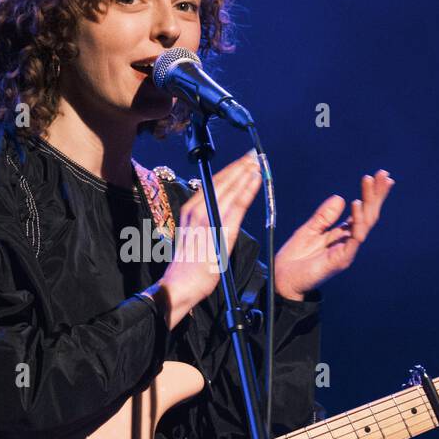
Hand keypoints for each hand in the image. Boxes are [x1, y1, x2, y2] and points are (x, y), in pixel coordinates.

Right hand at [155, 149, 262, 327]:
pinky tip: (255, 180)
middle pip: (222, 181)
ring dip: (245, 173)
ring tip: (257, 163)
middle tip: (253, 155)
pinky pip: (237, 204)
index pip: (212, 183)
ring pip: (231, 188)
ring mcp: (207, 217)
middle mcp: (197, 209)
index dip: (230, 170)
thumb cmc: (189, 264)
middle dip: (240, 166)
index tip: (242, 161)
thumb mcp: (195, 234)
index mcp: (190, 209)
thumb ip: (206, 219)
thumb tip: (220, 209)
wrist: (180, 283)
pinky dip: (247, 189)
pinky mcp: (219, 228)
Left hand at [273, 170, 393, 299]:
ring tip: (370, 182)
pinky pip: (354, 239)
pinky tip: (357, 203)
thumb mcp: (309, 230)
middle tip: (384, 175)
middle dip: (377, 195)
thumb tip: (340, 197)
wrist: (282, 280)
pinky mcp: (341, 259)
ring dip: (369, 202)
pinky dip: (357, 221)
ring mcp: (346, 250)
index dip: (370, 194)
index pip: (361, 211)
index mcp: (341, 234)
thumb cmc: (295, 258)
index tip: (376, 176)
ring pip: (365, 224)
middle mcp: (347, 242)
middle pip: (368, 215)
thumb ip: (324, 216)